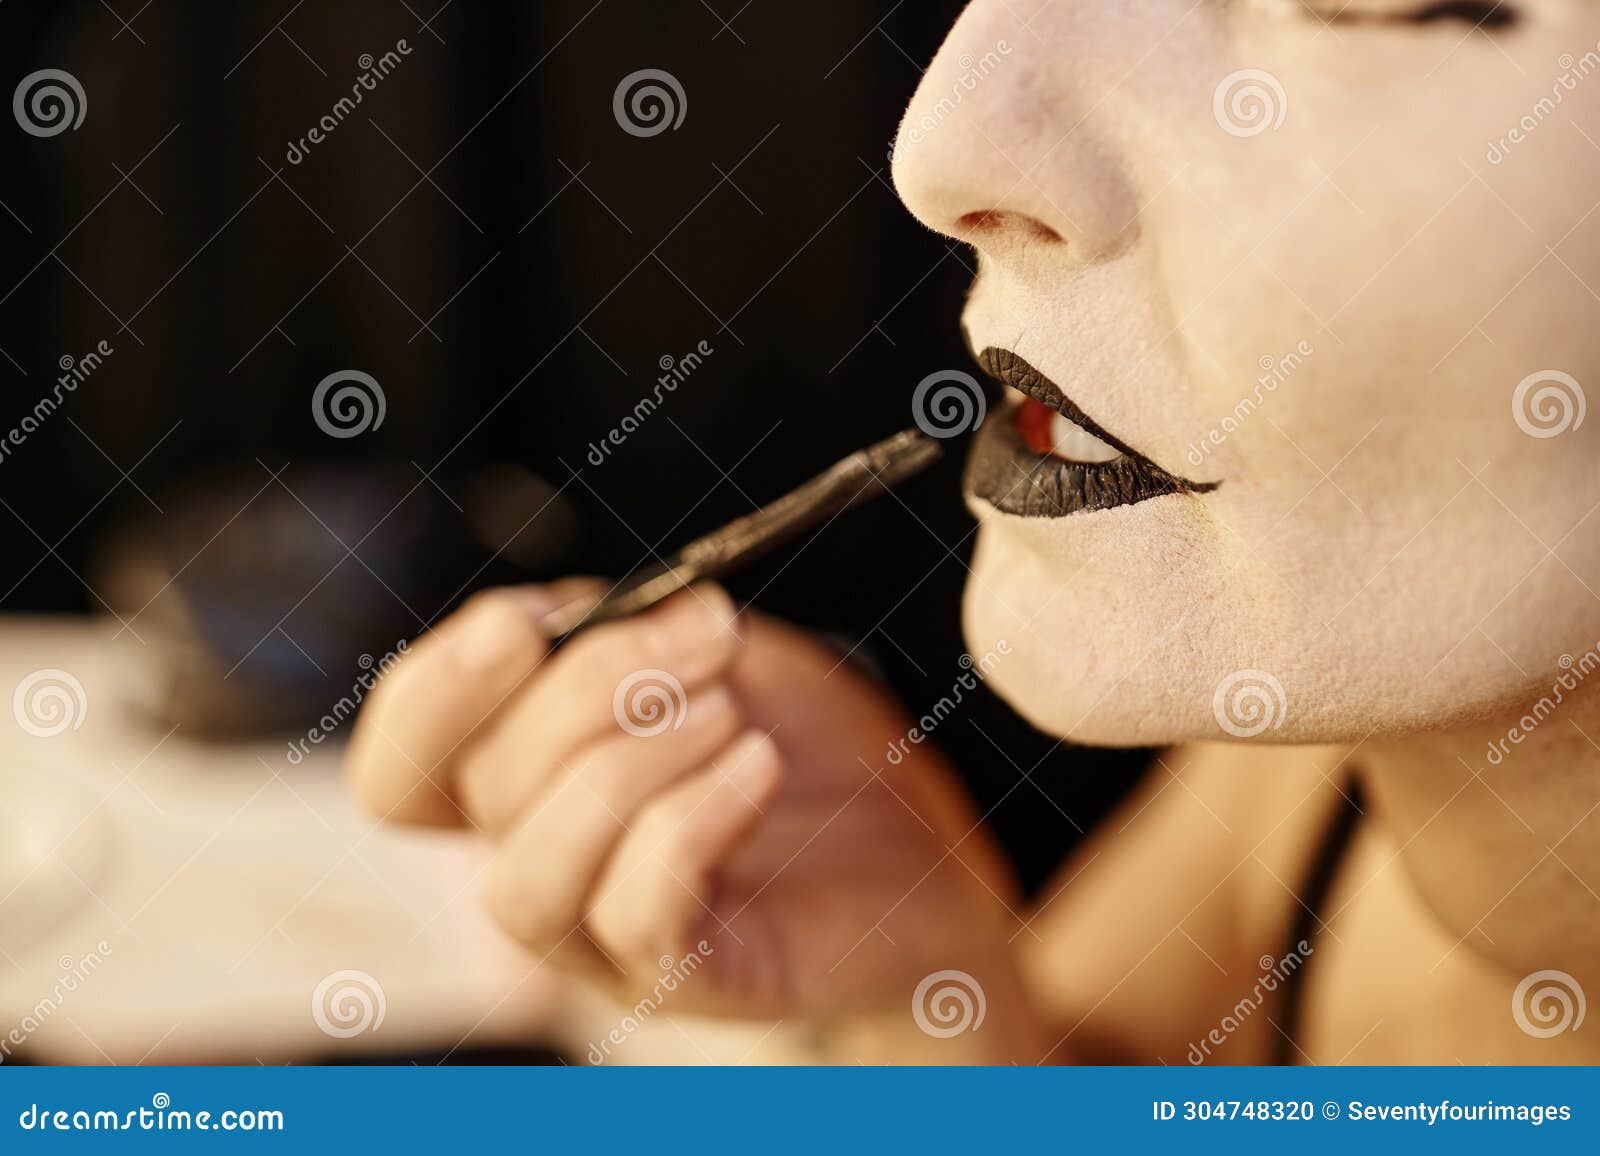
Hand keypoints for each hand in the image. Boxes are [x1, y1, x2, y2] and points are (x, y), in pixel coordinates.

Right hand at [347, 582, 1039, 1059]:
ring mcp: (603, 938)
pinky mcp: (684, 976)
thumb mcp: (715, 656)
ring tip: (729, 713)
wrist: (918, 846)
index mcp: (524, 783)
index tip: (541, 615)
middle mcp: (542, 864)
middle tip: (708, 634)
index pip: (400, 769)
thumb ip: (630, 629)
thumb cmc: (806, 746)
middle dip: (592, 683)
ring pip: (528, 872)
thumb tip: (577, 612)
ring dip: (627, 764)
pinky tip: (756, 767)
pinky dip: (692, 818)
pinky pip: (637, 911)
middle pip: (482, 788)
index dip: (438, 688)